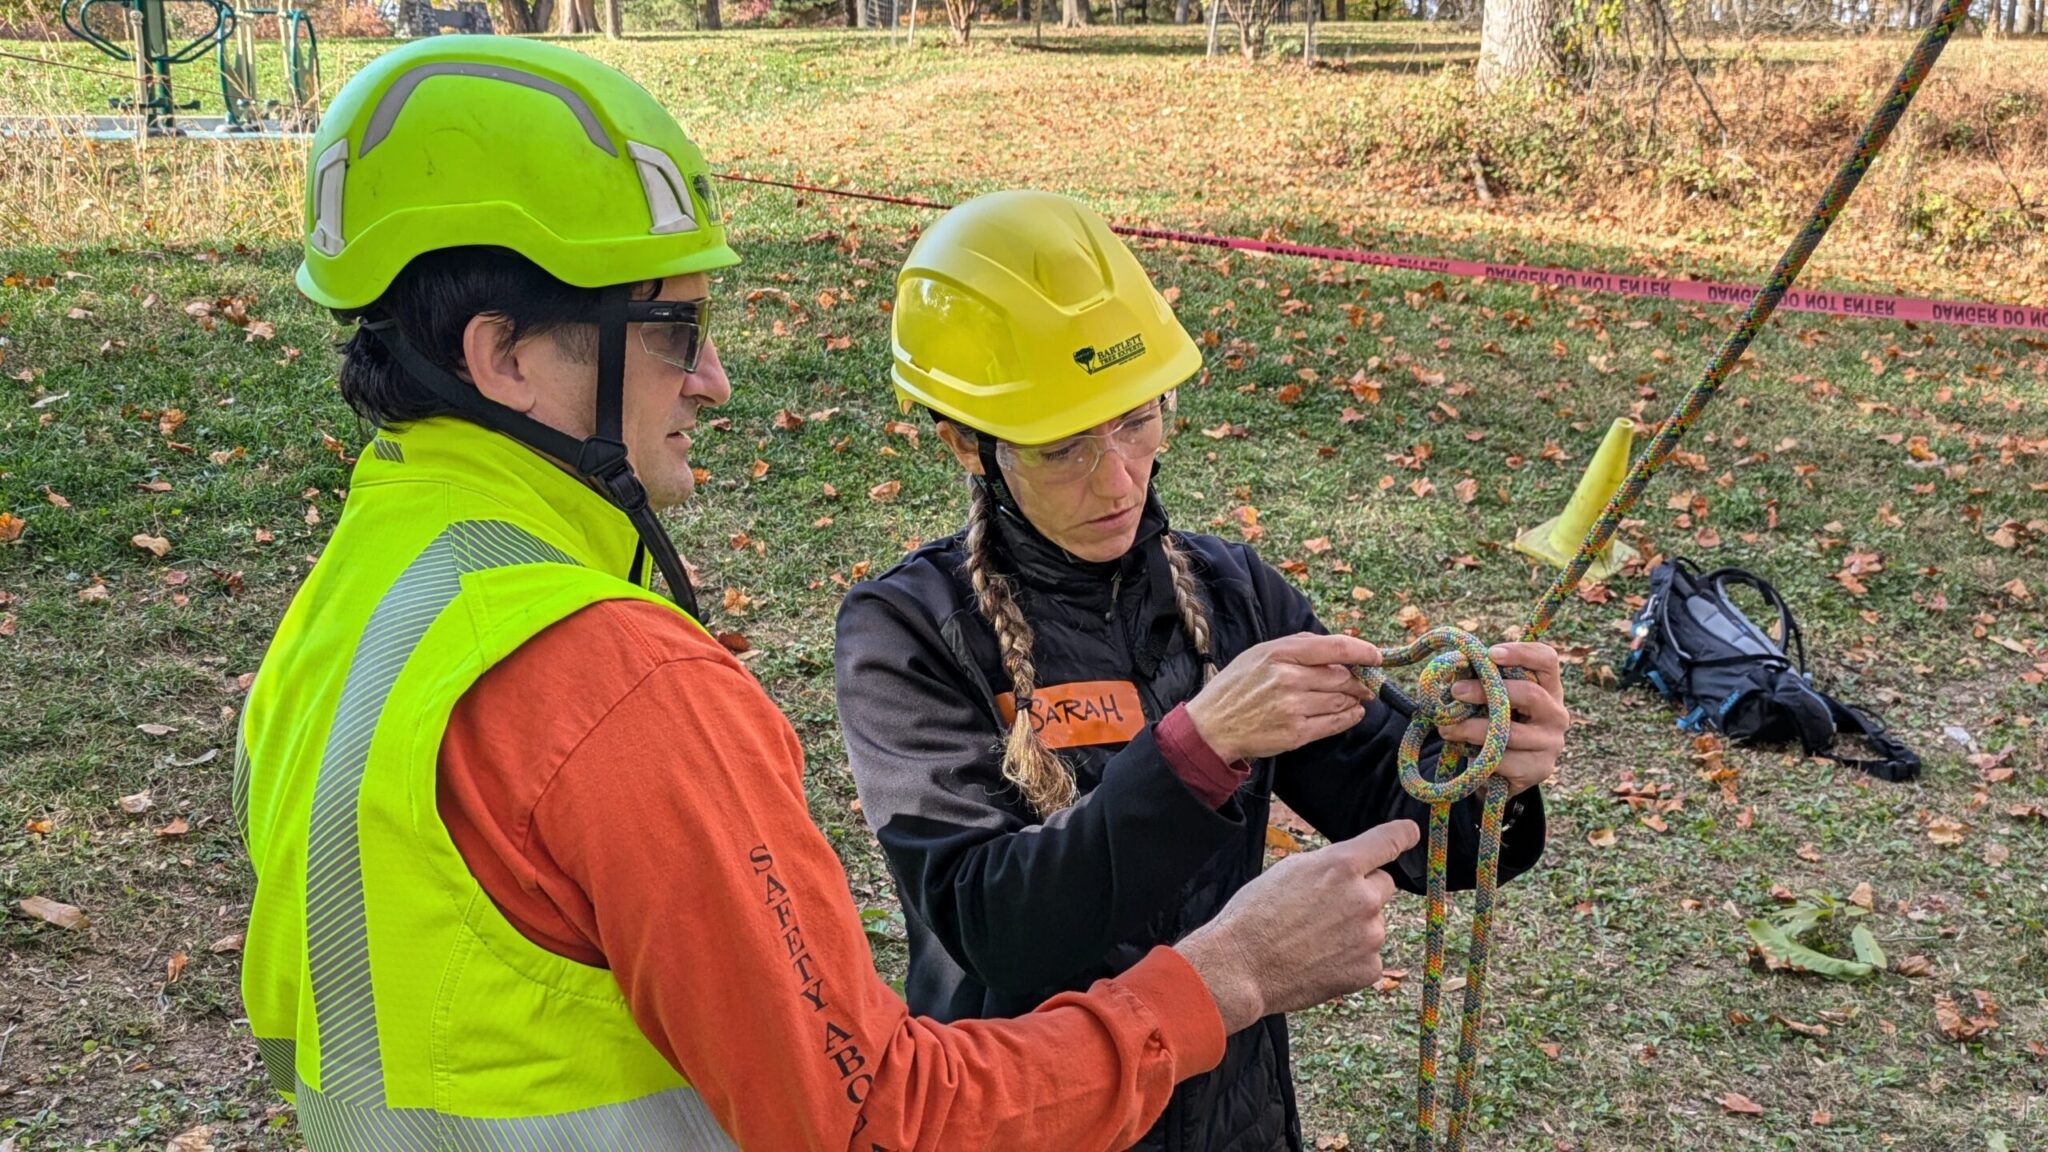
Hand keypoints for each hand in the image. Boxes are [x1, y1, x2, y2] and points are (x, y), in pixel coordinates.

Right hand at [1176, 820, 1419, 1032]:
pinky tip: (1320, 962)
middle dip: (1362, 892)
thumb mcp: (1290, 871)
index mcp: (1342, 865)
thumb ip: (1329, 867)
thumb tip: (1350, 873)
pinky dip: (1350, 959)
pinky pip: (1368, 956)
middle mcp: (1364, 897)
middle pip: (1383, 885)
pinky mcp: (1368, 968)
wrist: (1241, 966)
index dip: (1402, 835)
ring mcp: (1370, 935)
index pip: (1388, 841)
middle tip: (1325, 909)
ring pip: (1373, 923)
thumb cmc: (1255, 915)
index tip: (1411, 833)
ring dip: (1354, 928)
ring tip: (1313, 941)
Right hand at [1182, 633, 1380, 763]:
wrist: (1211, 727)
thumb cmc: (1235, 687)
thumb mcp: (1258, 653)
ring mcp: (1293, 708)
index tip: (1376, 656)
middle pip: (1342, 676)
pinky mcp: (1296, 734)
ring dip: (1354, 699)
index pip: (1334, 647)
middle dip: (1358, 680)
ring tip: (1356, 698)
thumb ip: (1297, 646)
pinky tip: (1352, 713)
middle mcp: (1288, 679)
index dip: (1363, 651)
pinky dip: (1349, 717)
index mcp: (1279, 653)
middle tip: (1364, 683)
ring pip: (1341, 700)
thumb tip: (1335, 648)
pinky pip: (1334, 724)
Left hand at [1438, 642, 1567, 795]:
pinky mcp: (1540, 769)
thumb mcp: (1492, 701)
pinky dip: (1479, 754)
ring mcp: (1551, 743)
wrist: (1501, 773)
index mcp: (1548, 688)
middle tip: (1455, 691)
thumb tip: (1454, 669)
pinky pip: (1505, 760)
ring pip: (1512, 732)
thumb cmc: (1494, 725)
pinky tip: (1462, 750)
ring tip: (1446, 728)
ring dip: (1472, 728)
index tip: (1490, 654)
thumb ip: (1482, 683)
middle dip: (1486, 690)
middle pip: (1529, 693)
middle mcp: (1556, 713)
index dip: (1522, 652)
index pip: (1547, 660)